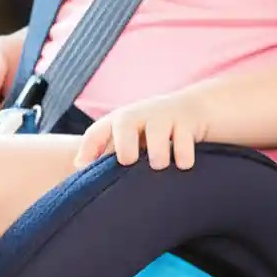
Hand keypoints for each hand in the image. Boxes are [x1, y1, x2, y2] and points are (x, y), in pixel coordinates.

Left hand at [73, 93, 208, 170]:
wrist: (196, 108)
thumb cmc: (154, 131)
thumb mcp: (131, 137)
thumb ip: (109, 152)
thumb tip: (80, 168)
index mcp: (121, 121)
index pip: (97, 131)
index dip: (88, 149)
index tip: (82, 168)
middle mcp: (140, 114)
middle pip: (124, 122)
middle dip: (125, 145)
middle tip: (128, 161)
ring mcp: (164, 115)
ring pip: (157, 132)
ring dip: (157, 154)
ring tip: (159, 165)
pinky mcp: (188, 121)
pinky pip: (184, 141)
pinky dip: (183, 157)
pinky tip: (184, 164)